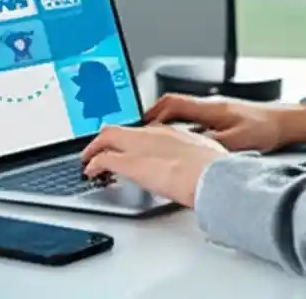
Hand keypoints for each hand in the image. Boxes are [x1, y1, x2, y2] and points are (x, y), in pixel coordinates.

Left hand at [80, 125, 228, 207]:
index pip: (144, 131)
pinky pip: (102, 159)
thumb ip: (196, 157)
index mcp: (173, 132)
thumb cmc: (214, 168)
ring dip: (95, 149)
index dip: (133, 140)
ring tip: (91, 160)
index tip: (130, 147)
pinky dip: (93, 165)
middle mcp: (153, 134)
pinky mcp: (129, 163)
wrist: (211, 175)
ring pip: (106, 138)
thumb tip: (198, 166)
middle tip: (101, 149)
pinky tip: (91, 173)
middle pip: (120, 129)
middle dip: (106, 139)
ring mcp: (139, 147)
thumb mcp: (207, 155)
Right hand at [144, 93, 305, 151]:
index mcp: (211, 108)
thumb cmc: (267, 127)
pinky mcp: (222, 120)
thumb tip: (190, 153)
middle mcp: (211, 106)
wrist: (287, 122)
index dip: (151, 114)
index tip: (137, 125)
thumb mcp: (237, 141)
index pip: (172, 103)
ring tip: (153, 141)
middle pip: (172, 108)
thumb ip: (212, 146)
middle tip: (138, 135)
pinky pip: (194, 121)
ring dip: (166, 125)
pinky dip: (182, 131)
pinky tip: (181, 145)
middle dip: (153, 120)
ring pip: (182, 115)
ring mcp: (216, 112)